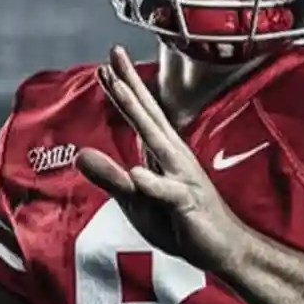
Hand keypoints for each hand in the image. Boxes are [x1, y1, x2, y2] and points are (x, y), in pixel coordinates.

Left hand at [75, 46, 251, 274]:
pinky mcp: (188, 205)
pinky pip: (169, 193)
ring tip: (120, 91)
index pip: (141, 116)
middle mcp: (174, 158)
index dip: (123, 90)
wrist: (223, 249)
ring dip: (139, 116)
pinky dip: (154, 183)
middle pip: (148, 115)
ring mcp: (183, 179)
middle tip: (115, 54)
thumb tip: (80, 154)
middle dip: (131, 85)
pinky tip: (137, 174)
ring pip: (157, 143)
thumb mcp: (136, 200)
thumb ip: (110, 177)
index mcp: (162, 154)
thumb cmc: (180, 221)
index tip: (105, 64)